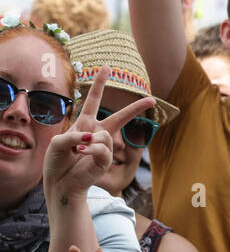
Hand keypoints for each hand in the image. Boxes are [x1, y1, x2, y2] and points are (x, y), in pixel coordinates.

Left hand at [44, 67, 154, 202]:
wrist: (60, 184)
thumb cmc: (56, 163)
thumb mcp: (57, 143)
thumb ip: (73, 135)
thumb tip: (93, 138)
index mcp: (84, 124)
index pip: (93, 101)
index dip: (99, 84)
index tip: (107, 67)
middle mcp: (97, 133)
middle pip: (120, 117)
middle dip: (136, 108)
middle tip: (152, 98)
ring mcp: (104, 147)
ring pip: (105, 136)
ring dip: (89, 142)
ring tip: (78, 152)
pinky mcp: (106, 159)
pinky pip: (102, 148)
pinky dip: (90, 150)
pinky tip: (82, 154)